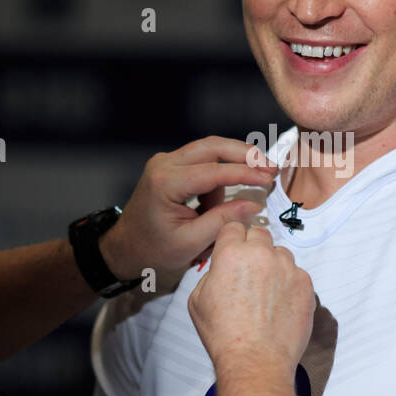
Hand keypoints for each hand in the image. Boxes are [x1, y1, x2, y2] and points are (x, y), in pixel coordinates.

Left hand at [99, 137, 277, 278]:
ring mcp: (166, 161)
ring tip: (227, 206)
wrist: (125, 246)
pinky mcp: (171, 165)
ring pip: (210, 150)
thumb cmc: (153, 248)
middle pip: (213, 146)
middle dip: (245, 155)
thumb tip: (254, 204)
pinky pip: (203, 161)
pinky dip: (217, 177)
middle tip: (270, 168)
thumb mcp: (191, 241)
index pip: (214, 171)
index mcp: (166, 182)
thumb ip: (223, 221)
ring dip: (230, 169)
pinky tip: (212, 203)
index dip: (245, 173)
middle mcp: (164, 163)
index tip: (269, 178)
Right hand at [187, 221, 314, 374]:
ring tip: (265, 293)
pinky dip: (289, 284)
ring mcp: (287, 268)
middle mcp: (261, 254)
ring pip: (280, 253)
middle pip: (259, 235)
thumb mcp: (197, 300)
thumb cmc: (224, 335)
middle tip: (249, 273)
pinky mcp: (305, 283)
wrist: (256, 361)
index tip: (233, 250)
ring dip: (273, 265)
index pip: (233, 227)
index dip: (232, 240)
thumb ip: (211, 273)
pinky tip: (279, 304)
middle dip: (253, 249)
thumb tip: (222, 268)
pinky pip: (296, 273)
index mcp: (231, 254)